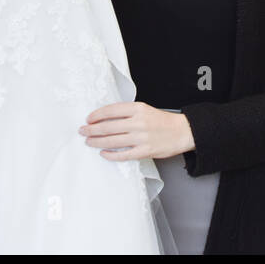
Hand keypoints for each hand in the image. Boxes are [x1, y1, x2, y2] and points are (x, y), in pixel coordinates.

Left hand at [79, 102, 195, 160]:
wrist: (182, 131)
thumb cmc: (162, 121)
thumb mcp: (145, 109)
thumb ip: (127, 112)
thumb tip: (105, 118)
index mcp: (138, 108)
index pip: (111, 110)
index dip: (97, 115)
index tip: (89, 118)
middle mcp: (139, 122)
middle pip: (108, 126)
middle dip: (92, 129)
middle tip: (82, 131)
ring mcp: (142, 137)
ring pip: (113, 140)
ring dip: (97, 141)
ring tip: (88, 142)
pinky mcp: (145, 151)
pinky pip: (124, 155)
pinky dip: (111, 155)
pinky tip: (103, 153)